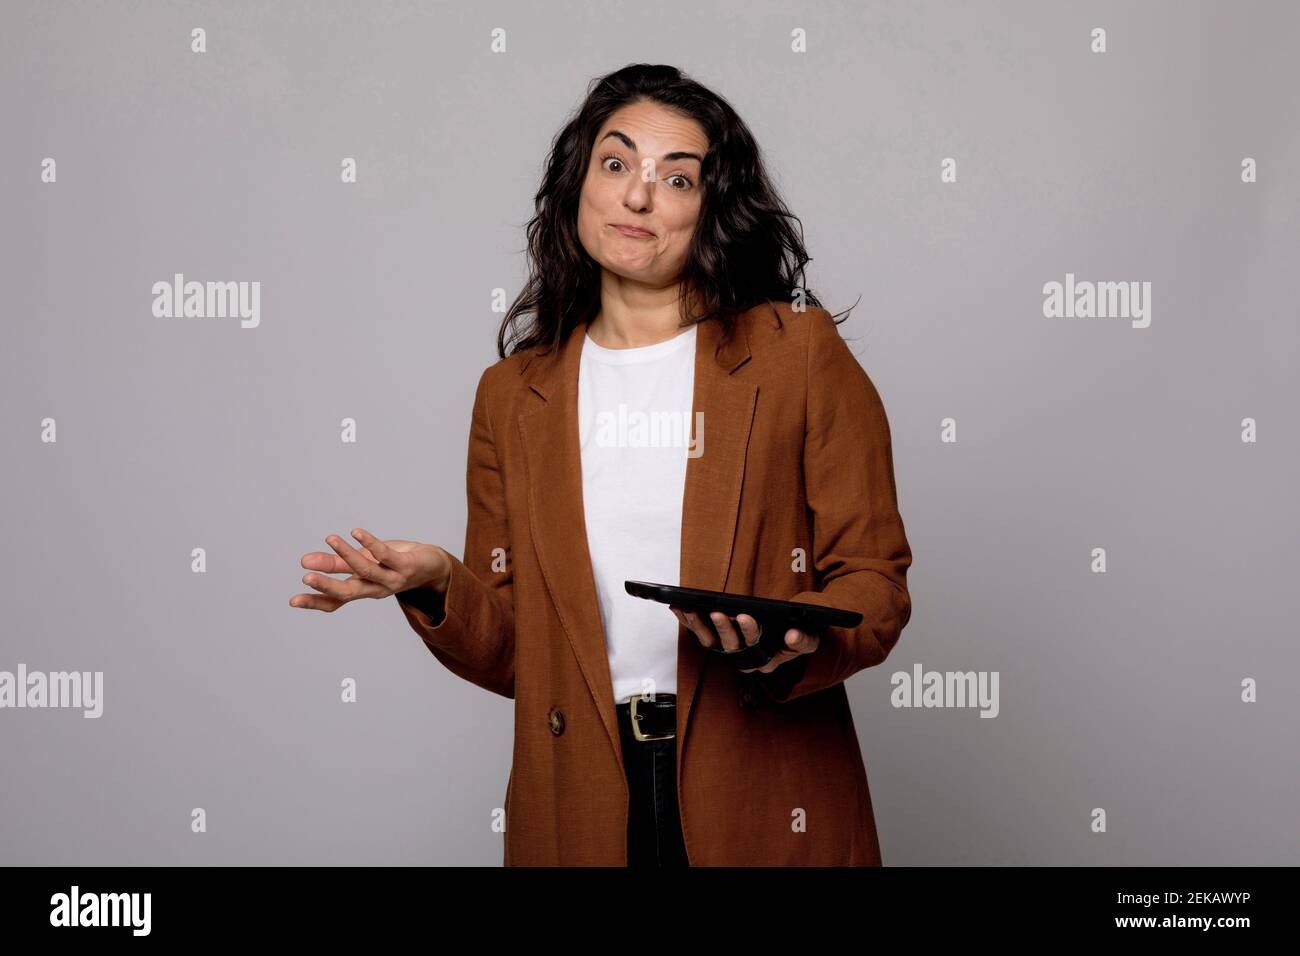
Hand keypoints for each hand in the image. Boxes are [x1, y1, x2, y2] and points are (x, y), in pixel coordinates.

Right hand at [289, 528, 450, 611]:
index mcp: (362, 590)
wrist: (432, 567)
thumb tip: (304, 561)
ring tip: (330, 539)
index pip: (335, 601)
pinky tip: (357, 532)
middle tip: (306, 577)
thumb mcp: (362, 563)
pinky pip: (386, 554)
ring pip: (366, 570)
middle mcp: (375, 589)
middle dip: (327, 585)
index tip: (292, 601)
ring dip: (347, 554)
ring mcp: (391, 579)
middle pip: (348, 592)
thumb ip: (335, 564)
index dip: (315, 602)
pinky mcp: (405, 565)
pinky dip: (370, 543)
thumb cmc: (393, 564)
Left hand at [668, 606, 819, 673]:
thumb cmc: (800, 634)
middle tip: (716, 611)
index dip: (749, 632)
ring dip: (699, 625)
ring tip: (689, 608)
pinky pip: (701, 633)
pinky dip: (689, 621)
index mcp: (767, 659)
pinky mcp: (719, 641)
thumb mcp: (810, 638)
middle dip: (723, 628)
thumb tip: (793, 635)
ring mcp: (731, 650)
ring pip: (711, 642)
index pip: (756, 648)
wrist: (793, 632)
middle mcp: (746, 658)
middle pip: (731, 645)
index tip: (746, 616)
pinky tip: (678, 606)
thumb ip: (803, 640)